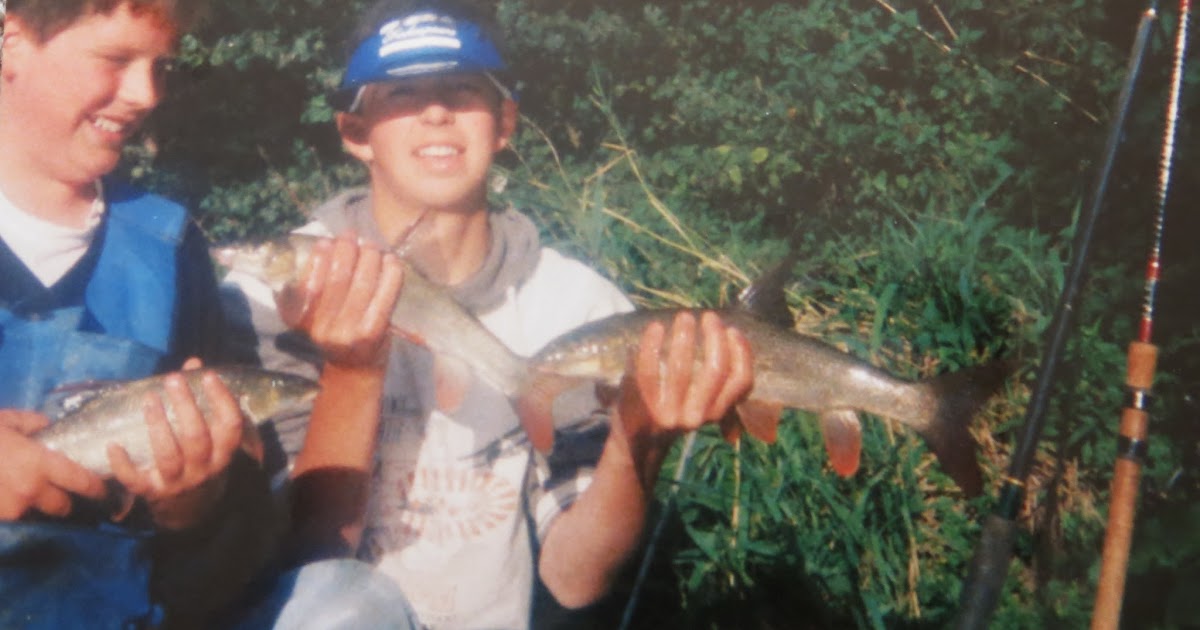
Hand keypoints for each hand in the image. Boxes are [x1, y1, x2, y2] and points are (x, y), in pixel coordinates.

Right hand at [0, 409, 106, 519]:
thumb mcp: (5, 421)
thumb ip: (31, 424)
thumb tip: (45, 426)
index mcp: (39, 463)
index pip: (81, 481)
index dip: (96, 487)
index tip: (102, 489)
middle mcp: (29, 490)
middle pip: (62, 507)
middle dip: (64, 502)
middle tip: (61, 494)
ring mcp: (10, 509)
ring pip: (35, 514)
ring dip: (35, 507)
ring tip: (25, 492)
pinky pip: (13, 517)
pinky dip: (13, 509)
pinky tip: (6, 494)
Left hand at [108, 359, 244, 529]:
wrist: (188, 510)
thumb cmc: (200, 461)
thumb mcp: (210, 437)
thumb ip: (202, 400)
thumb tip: (193, 363)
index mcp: (222, 454)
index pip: (230, 426)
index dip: (222, 400)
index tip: (208, 376)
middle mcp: (203, 469)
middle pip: (196, 438)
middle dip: (185, 407)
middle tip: (173, 380)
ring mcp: (177, 482)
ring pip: (168, 455)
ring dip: (158, 426)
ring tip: (149, 399)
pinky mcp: (151, 492)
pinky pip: (135, 480)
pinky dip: (123, 464)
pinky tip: (113, 445)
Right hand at [276, 233, 404, 368]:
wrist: (354, 370)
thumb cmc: (335, 333)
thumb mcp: (312, 316)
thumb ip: (309, 289)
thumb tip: (323, 246)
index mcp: (303, 323)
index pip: (310, 284)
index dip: (319, 259)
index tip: (326, 240)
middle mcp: (323, 330)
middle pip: (338, 280)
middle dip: (346, 251)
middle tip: (352, 236)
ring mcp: (349, 333)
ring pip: (362, 284)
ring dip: (369, 258)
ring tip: (371, 245)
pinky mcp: (373, 334)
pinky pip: (384, 296)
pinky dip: (391, 275)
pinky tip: (391, 260)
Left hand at [617, 311, 753, 447]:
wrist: (639, 442)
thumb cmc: (677, 410)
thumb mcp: (705, 403)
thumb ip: (721, 380)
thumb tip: (731, 334)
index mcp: (717, 413)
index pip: (742, 382)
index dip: (742, 352)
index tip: (732, 330)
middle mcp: (696, 416)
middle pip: (715, 370)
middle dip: (715, 337)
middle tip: (709, 316)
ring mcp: (669, 412)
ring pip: (681, 367)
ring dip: (685, 336)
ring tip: (684, 317)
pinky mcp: (642, 405)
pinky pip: (648, 369)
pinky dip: (652, 345)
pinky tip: (656, 327)